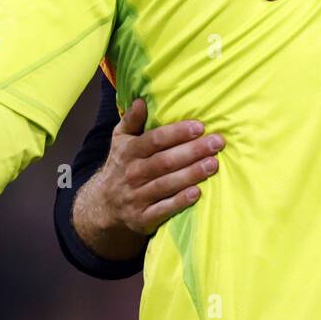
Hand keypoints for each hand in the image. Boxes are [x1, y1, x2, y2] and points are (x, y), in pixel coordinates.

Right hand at [80, 99, 223, 238]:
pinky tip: (197, 192)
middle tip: (217, 143)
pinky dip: (179, 202)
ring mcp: (136, 197)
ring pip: (166, 184)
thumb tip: (141, 101)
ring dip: (191, 174)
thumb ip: (131, 120)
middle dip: (193, 151)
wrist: (103, 205)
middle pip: (165, 161)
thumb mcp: (120, 140)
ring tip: (213, 164)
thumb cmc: (121, 165)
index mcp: (128, 152)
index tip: (200, 127)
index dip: (177, 133)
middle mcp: (132, 174)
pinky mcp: (142, 218)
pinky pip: (163, 209)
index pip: (154, 140)